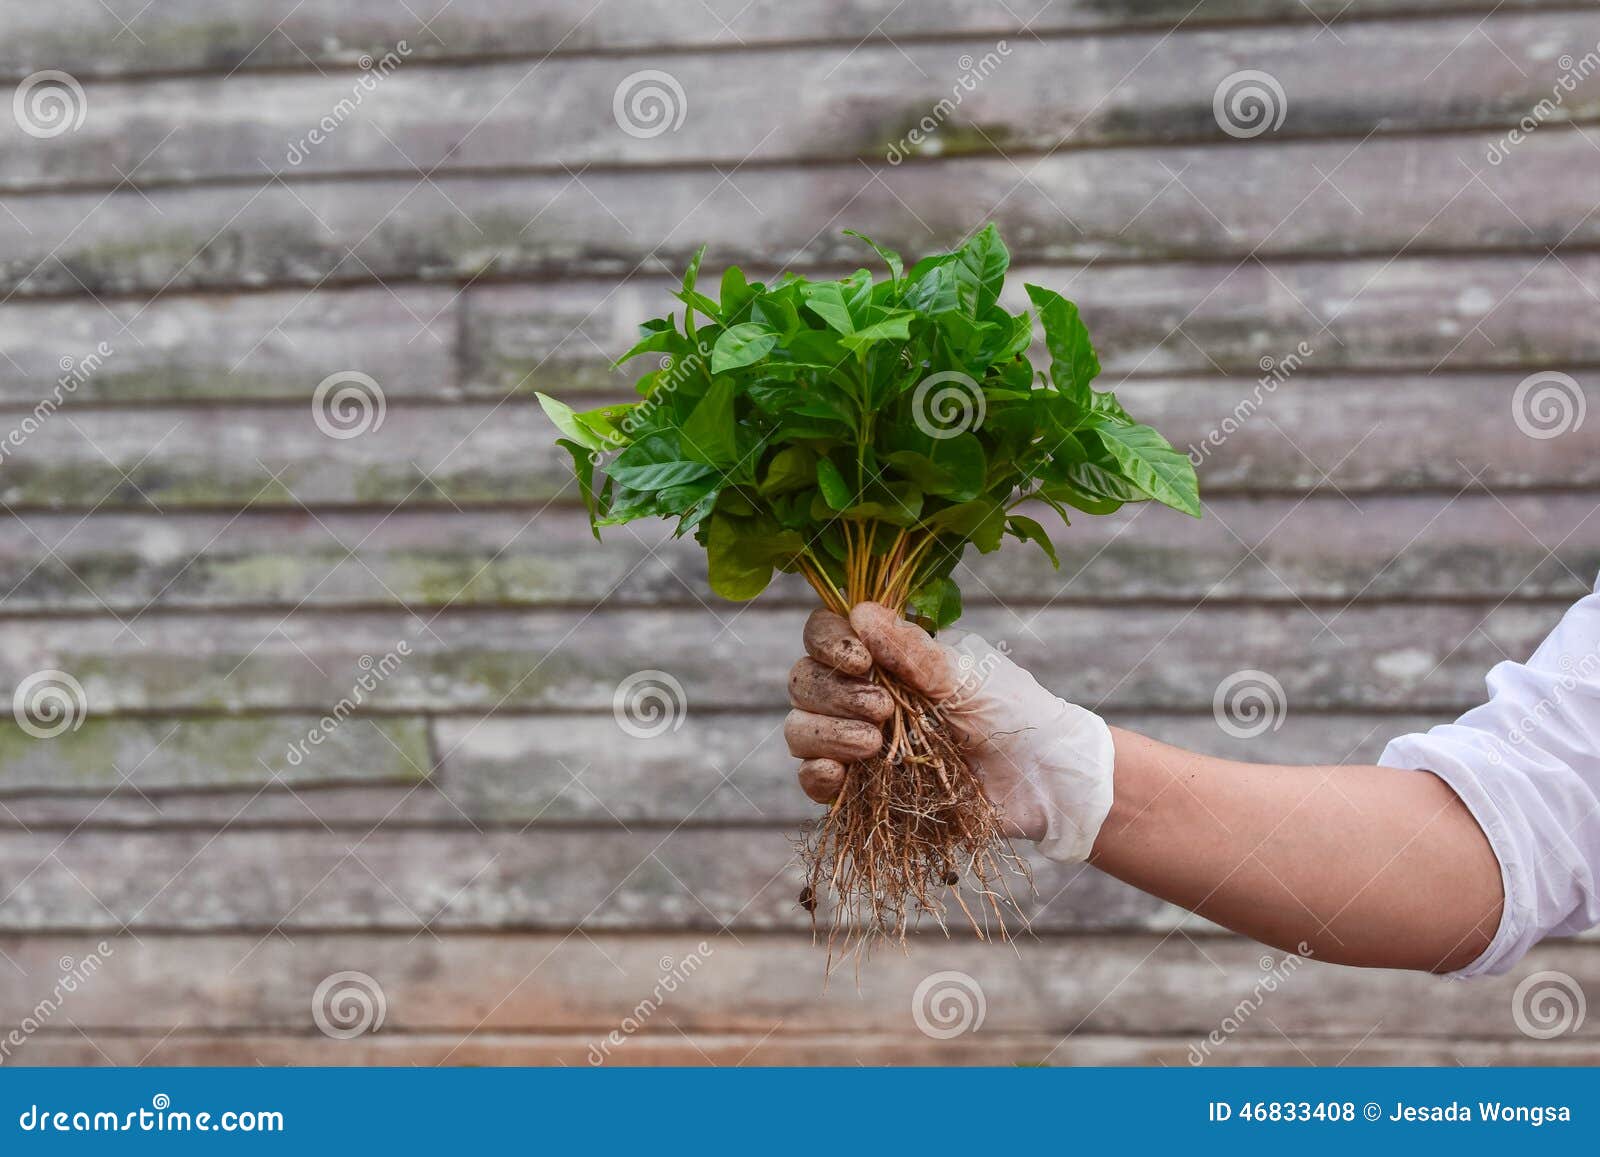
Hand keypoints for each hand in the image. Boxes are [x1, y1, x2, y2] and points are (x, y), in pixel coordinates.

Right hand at [783, 601, 1116, 862]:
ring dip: (825, 732)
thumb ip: (912, 650)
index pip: (825, 633)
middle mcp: (862, 694)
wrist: (1043, 783)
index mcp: (887, 656)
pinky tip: (838, 774)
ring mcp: (858, 743)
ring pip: (800, 728)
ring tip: (873, 745)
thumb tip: (859, 612)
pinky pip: (813, 781)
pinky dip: (816, 775)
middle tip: (884, 709)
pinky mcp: (863, 792)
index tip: (860, 662)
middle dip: (834, 693)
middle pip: (805, 680)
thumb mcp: (965, 676)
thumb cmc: (1013, 714)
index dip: (828, 643)